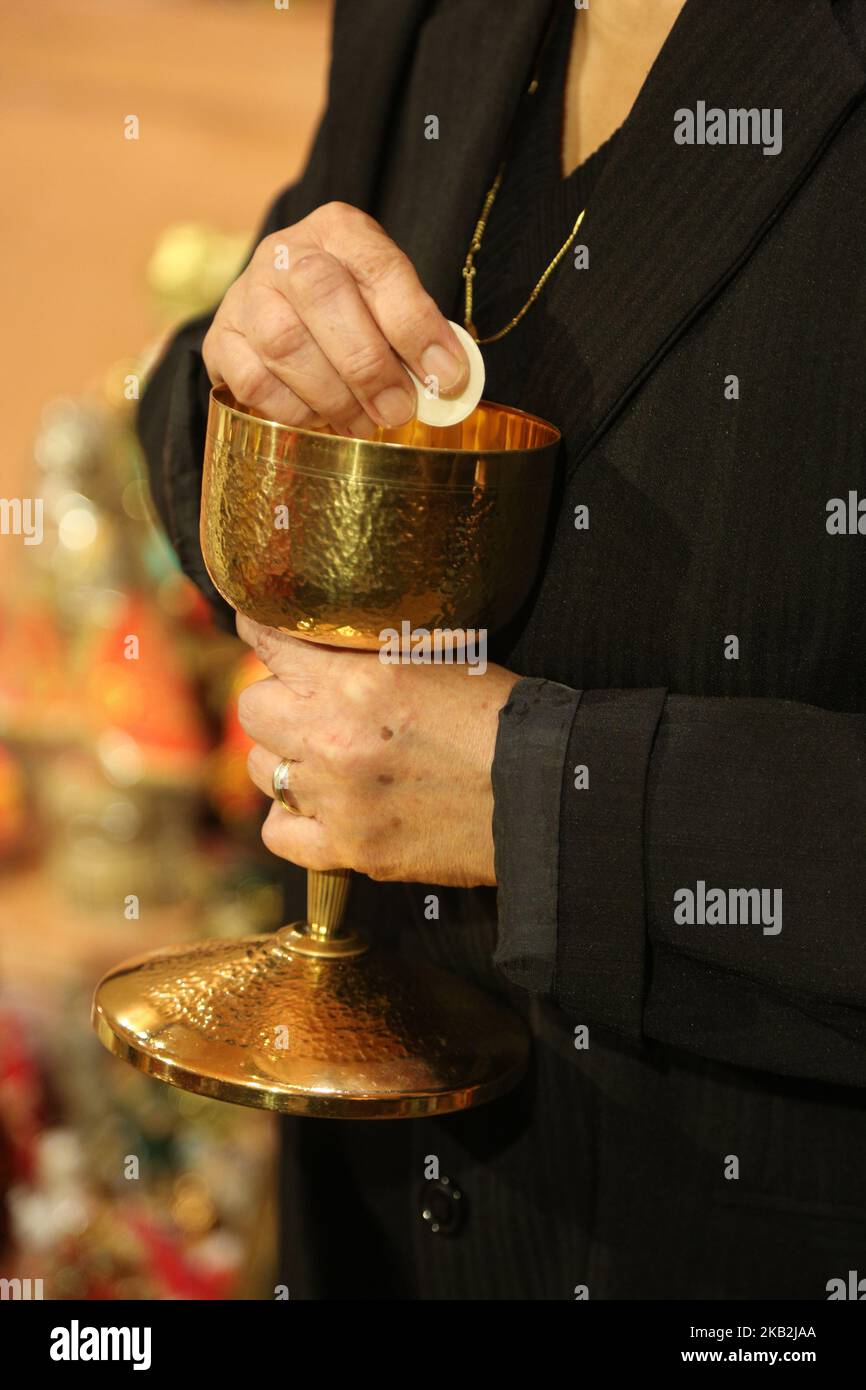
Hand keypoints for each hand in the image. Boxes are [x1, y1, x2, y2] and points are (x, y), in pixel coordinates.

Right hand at [202, 201, 468, 436]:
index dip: (416, 325)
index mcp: (339, 230)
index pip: (381, 267)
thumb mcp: (391, 306)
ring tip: (363, 425)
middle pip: (322, 295)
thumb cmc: (355, 315)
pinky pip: (253, 381)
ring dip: (333, 397)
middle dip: (368, 365)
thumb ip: (417, 336)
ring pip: (284, 343)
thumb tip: (449, 386)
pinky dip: (294, 411)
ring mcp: (245, 293)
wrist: (284, 314)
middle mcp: (285, 252)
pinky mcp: (220, 340)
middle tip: (399, 411)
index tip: (447, 376)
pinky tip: (320, 423)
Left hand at [235, 616, 519, 886]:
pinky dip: (291, 821)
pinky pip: (278, 835)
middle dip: (277, 701)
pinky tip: (320, 809)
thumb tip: (324, 641)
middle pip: (252, 708)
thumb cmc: (500, 719)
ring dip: (285, 760)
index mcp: (357, 680)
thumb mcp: (436, 658)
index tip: (259, 631)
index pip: (270, 643)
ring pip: (259, 771)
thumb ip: (370, 652)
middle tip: (306, 706)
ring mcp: (337, 798)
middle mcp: (334, 736)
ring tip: (322, 759)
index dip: (260, 632)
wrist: (542, 792)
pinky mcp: (351, 849)